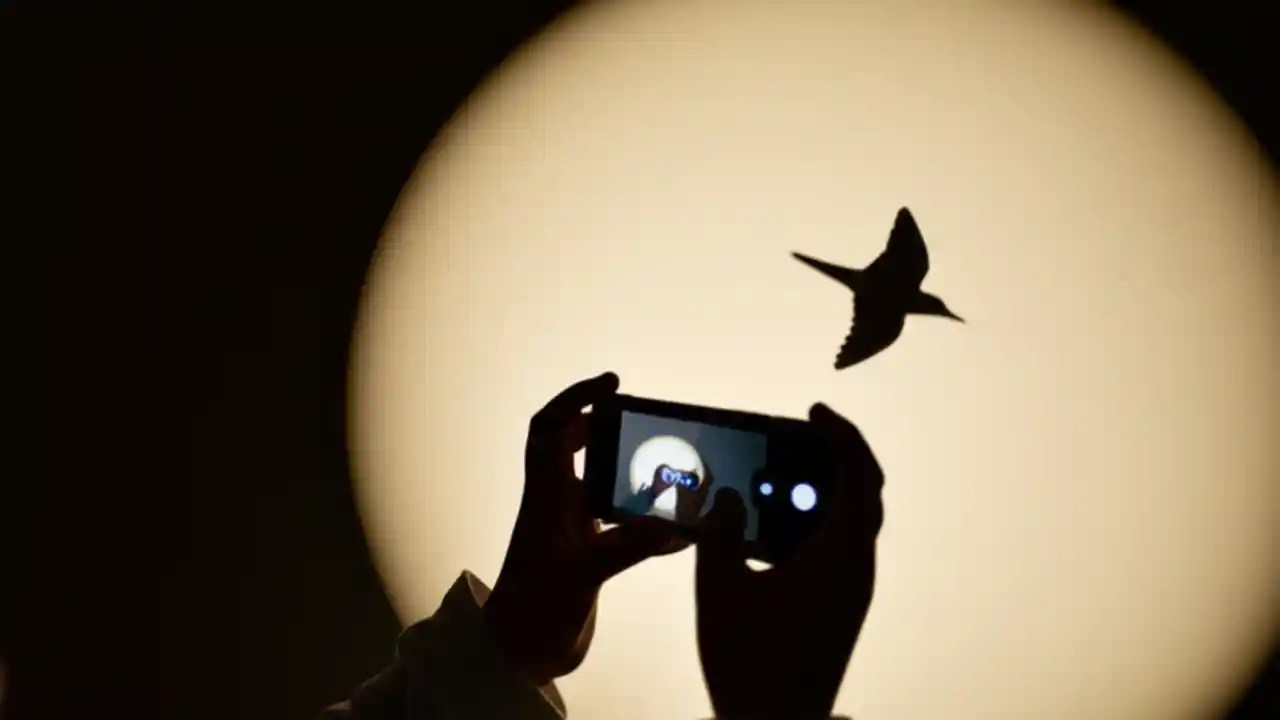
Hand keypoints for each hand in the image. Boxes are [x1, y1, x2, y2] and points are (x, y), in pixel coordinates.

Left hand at [484, 372, 687, 685]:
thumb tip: (675, 524)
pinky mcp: (583, 550)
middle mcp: (554, 503)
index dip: (575, 398)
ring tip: (658, 457)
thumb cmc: (533, 610)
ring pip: (591, 476)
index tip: (611, 385)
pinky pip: (610, 512)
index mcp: (544, 497)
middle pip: (570, 443)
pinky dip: (634, 505)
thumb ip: (627, 545)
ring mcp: (567, 526)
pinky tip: (666, 517)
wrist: (519, 651)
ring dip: (618, 461)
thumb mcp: (583, 574)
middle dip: (601, 422)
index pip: (551, 429)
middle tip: (640, 417)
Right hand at [695, 404, 883, 719]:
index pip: (857, 476)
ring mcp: (854, 588)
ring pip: (857, 518)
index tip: (813, 411)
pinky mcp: (844, 603)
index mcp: (838, 558)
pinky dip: (823, 516)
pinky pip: (844, 542)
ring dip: (831, 485)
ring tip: (788, 468)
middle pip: (866, 491)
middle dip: (840, 452)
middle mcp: (857, 569)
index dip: (841, 434)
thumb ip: (719, 533)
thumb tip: (725, 494)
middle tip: (805, 429)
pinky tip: (783, 522)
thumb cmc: (748, 664)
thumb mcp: (718, 590)